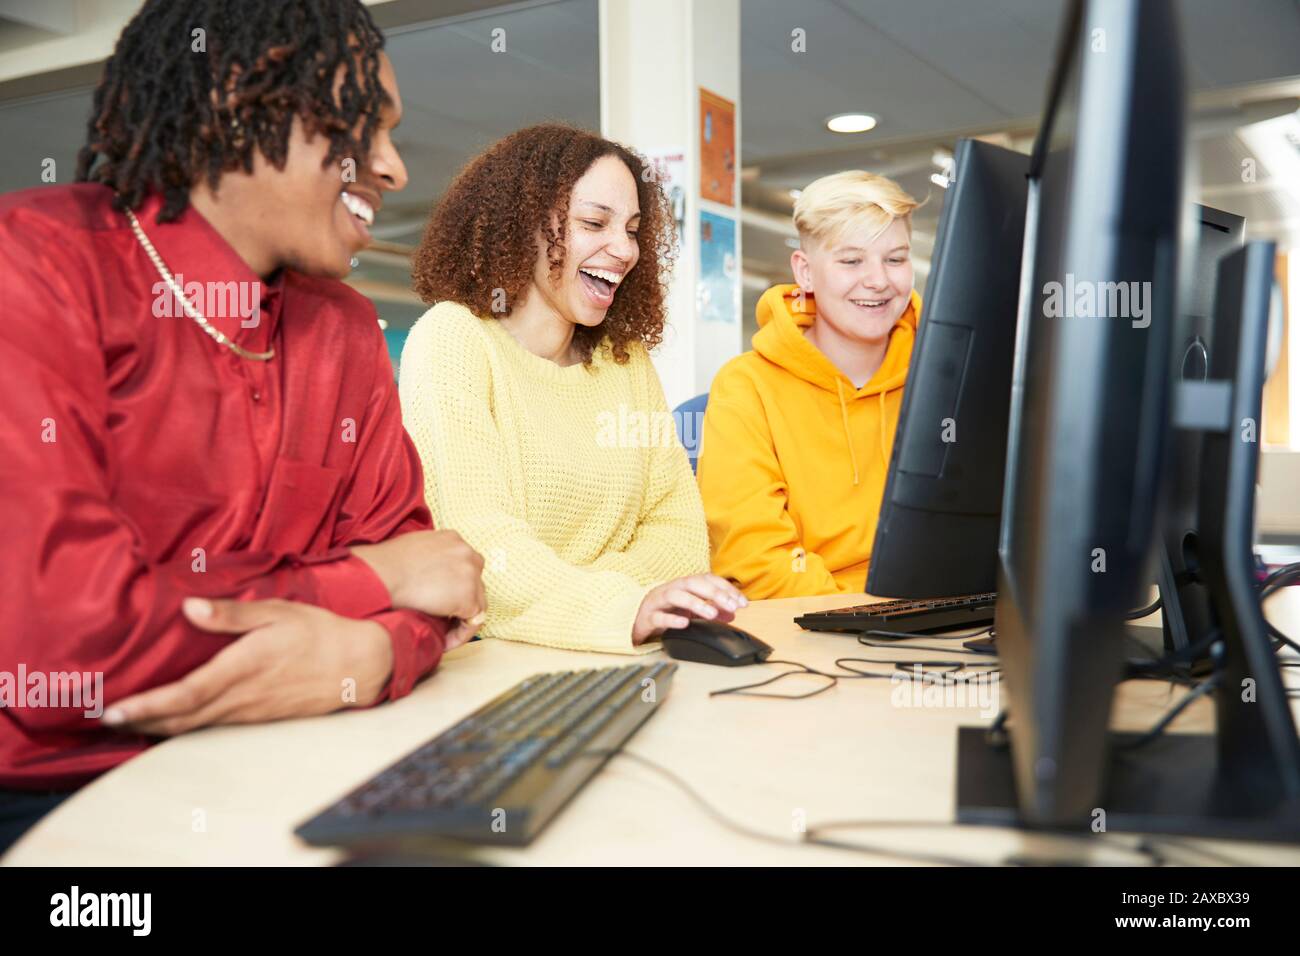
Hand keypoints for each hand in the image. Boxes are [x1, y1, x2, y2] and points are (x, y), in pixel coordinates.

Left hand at [102, 598, 394, 735]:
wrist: (359, 665)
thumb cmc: (319, 632)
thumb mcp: (277, 611)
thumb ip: (231, 613)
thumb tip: (189, 608)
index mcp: (243, 668)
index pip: (186, 694)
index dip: (147, 706)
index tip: (115, 711)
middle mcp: (242, 696)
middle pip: (181, 718)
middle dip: (141, 722)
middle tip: (104, 718)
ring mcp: (250, 711)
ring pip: (195, 726)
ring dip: (159, 726)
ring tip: (128, 721)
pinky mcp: (259, 716)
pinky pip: (213, 725)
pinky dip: (184, 726)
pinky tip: (172, 721)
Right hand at [352, 529, 485, 625]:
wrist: (382, 576)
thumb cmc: (384, 566)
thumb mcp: (413, 547)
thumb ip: (428, 557)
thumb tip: (426, 574)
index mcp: (452, 539)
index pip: (464, 563)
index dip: (454, 583)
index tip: (441, 598)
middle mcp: (466, 553)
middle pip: (475, 581)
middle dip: (462, 599)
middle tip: (445, 618)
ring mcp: (470, 575)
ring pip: (477, 602)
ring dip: (461, 618)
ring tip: (443, 634)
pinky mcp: (468, 598)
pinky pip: (472, 621)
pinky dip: (460, 634)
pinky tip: (443, 642)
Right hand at [632, 574, 747, 644]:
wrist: (632, 620)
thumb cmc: (663, 611)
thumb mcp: (690, 610)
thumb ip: (711, 610)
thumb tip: (732, 613)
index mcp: (683, 585)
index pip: (708, 579)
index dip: (726, 589)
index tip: (742, 602)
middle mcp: (671, 589)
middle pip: (693, 584)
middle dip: (715, 593)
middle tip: (732, 606)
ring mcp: (658, 602)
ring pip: (676, 597)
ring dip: (696, 603)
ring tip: (712, 614)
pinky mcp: (647, 617)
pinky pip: (659, 617)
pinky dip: (672, 619)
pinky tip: (684, 623)